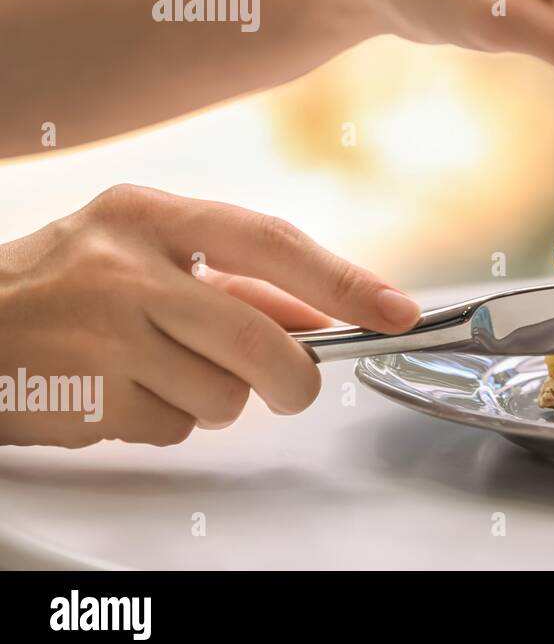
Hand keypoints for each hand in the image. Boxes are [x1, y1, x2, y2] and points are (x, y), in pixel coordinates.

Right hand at [0, 184, 421, 446]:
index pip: (271, 241)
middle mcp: (125, 268)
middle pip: (259, 340)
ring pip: (222, 395)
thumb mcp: (142, 255)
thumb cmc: (65, 288)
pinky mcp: (85, 400)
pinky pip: (175, 429)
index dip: (344, 279)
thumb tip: (322, 316)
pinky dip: (169, 422)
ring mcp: (103, 336)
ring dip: (216, 399)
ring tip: (166, 372)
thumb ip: (233, 281)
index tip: (396, 309)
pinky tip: (128, 393)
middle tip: (293, 387)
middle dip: (294, 378)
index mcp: (149, 214)